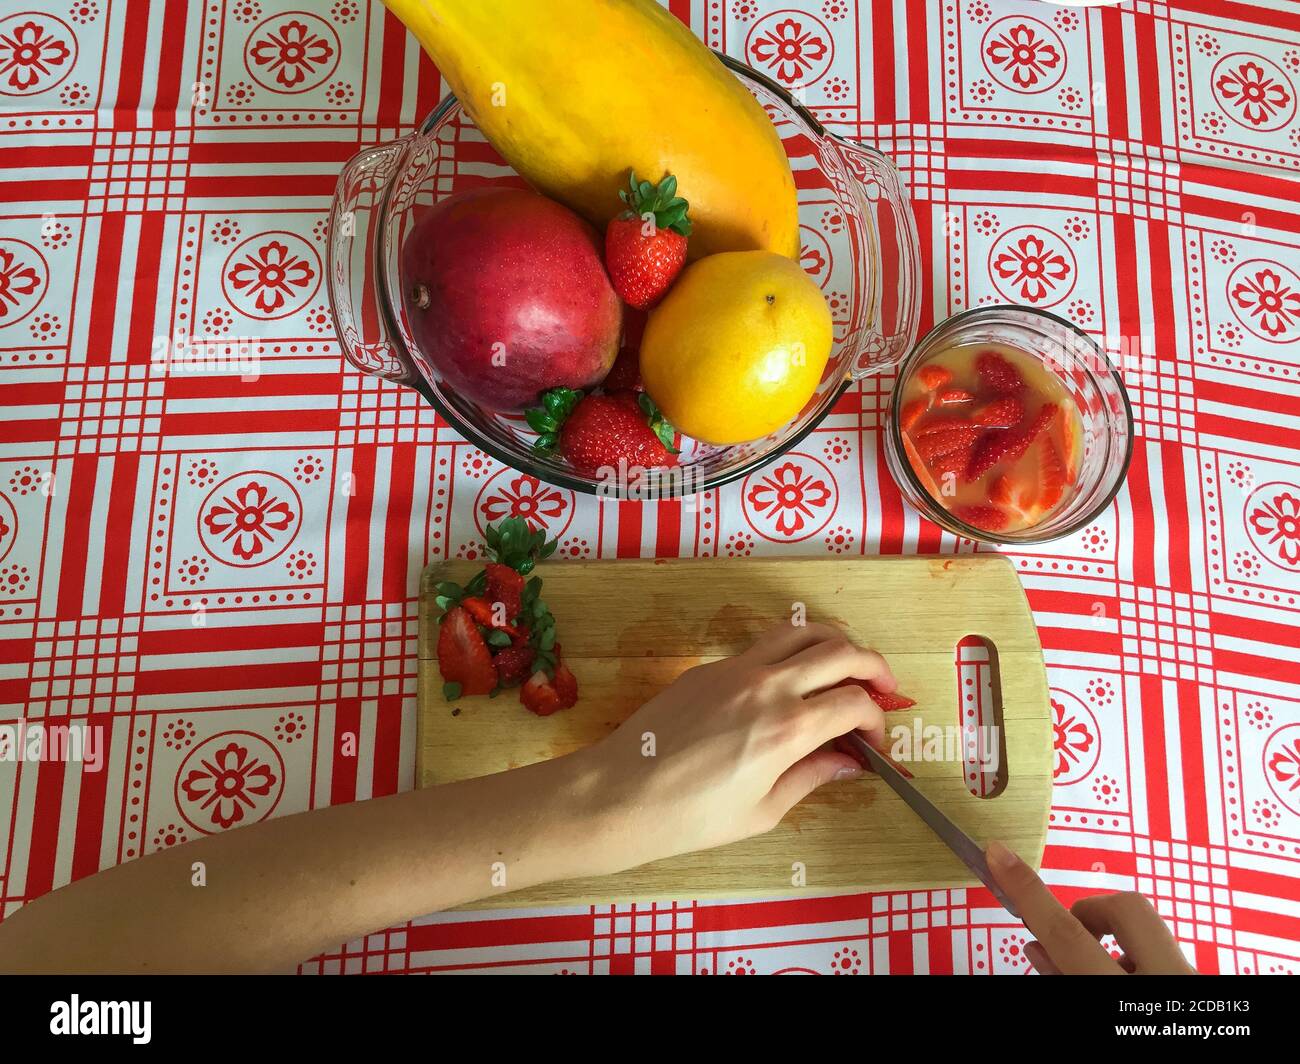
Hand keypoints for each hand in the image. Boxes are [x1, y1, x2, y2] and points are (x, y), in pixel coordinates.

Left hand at [579, 622, 892, 874]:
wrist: (621, 794)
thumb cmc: (689, 816)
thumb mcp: (763, 810)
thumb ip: (811, 777)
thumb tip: (846, 764)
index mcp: (787, 728)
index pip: (854, 702)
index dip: (875, 719)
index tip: (873, 739)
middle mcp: (767, 687)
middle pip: (840, 651)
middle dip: (872, 666)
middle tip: (883, 689)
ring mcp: (735, 670)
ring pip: (801, 631)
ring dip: (834, 643)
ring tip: (845, 668)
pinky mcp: (709, 668)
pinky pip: (763, 646)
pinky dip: (792, 652)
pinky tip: (792, 682)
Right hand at [987, 841, 1196, 974]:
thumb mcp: (1080, 1019)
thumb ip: (1060, 978)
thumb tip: (1037, 946)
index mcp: (1121, 992)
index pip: (1066, 933)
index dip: (1029, 892)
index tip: (998, 854)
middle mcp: (1170, 980)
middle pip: (1126, 906)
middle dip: (1093, 911)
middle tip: (1077, 939)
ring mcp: (1197, 979)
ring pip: (1152, 933)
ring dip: (1119, 947)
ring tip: (1104, 975)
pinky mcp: (1208, 981)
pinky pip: (1170, 956)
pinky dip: (1143, 965)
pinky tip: (1131, 985)